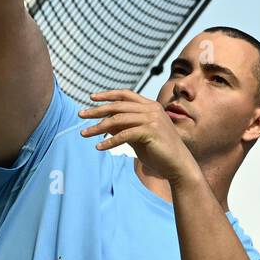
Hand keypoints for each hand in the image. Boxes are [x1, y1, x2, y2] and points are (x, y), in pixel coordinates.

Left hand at [78, 89, 199, 183]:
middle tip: (81, 115)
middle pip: (118, 106)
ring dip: (98, 127)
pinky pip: (124, 135)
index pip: (126, 95)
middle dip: (97, 110)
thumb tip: (104, 123)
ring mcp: (152, 119)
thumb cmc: (158, 151)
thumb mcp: (138, 135)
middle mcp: (152, 109)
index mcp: (150, 106)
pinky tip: (99, 147)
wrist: (178, 165)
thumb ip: (125, 126)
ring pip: (118, 120)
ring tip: (84, 134)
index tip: (91, 98)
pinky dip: (110, 141)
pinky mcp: (151, 132)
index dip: (108, 95)